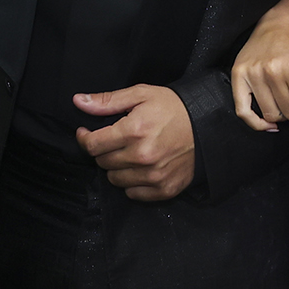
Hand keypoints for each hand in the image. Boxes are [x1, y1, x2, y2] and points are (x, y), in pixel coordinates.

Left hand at [74, 85, 195, 200]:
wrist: (209, 125)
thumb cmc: (174, 108)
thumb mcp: (142, 95)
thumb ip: (108, 101)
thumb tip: (79, 102)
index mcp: (134, 131)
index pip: (92, 145)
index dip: (84, 138)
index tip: (86, 133)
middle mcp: (142, 156)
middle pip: (102, 163)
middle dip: (104, 150)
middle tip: (115, 140)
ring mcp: (153, 176)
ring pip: (115, 180)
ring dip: (117, 168)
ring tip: (129, 153)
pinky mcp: (164, 189)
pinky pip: (133, 193)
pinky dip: (132, 183)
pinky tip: (141, 168)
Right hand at [233, 13, 288, 135]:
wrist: (278, 26)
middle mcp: (273, 71)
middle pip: (288, 114)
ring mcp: (253, 73)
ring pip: (269, 115)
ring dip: (279, 114)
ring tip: (283, 100)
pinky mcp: (238, 74)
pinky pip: (242, 111)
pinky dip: (255, 123)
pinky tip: (266, 123)